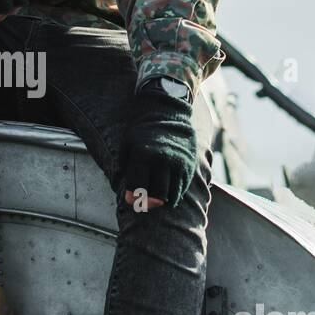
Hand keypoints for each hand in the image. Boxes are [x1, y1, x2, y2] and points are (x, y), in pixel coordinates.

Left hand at [119, 83, 197, 210]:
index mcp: (143, 154)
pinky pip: (182, 187)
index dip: (132, 196)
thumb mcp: (127, 142)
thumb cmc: (143, 129)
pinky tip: (168, 194)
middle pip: (156, 194)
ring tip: (157, 199)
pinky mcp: (189, 164)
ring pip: (171, 194)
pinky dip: (175, 194)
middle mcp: (162, 159)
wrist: (168, 111)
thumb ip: (125, 167)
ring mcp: (178, 162)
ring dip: (163, 200)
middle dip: (148, 203)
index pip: (137, 185)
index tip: (131, 200)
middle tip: (145, 203)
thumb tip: (128, 194)